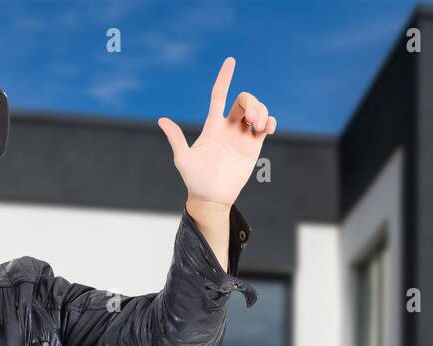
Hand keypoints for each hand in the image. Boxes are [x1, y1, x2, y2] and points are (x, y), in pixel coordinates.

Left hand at [157, 56, 275, 208]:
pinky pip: (265, 127)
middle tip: (251, 118)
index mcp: (212, 125)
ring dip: (262, 112)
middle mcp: (228, 127)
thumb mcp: (183, 159)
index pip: (219, 95)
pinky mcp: (253, 147)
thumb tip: (161, 120)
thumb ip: (176, 139)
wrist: (212, 198)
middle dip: (250, 102)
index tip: (231, 61)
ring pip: (256, 111)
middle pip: (243, 101)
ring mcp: (242, 136)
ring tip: (261, 127)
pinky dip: (270, 122)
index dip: (224, 77)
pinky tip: (268, 128)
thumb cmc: (195, 180)